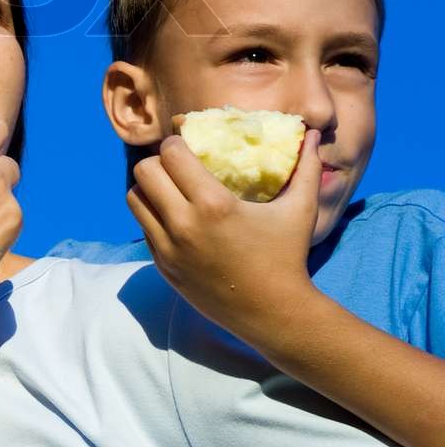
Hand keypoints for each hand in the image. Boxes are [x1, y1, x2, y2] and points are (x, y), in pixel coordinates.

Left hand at [128, 129, 322, 335]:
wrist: (274, 314)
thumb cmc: (287, 257)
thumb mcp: (299, 210)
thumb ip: (304, 168)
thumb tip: (312, 132)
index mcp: (213, 204)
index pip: (171, 154)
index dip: (176, 144)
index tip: (187, 146)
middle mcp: (184, 223)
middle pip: (144, 171)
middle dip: (158, 162)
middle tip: (175, 165)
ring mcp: (168, 247)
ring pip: (134, 198)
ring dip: (148, 188)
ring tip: (169, 187)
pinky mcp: (162, 265)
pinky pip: (143, 227)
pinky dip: (152, 216)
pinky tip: (173, 216)